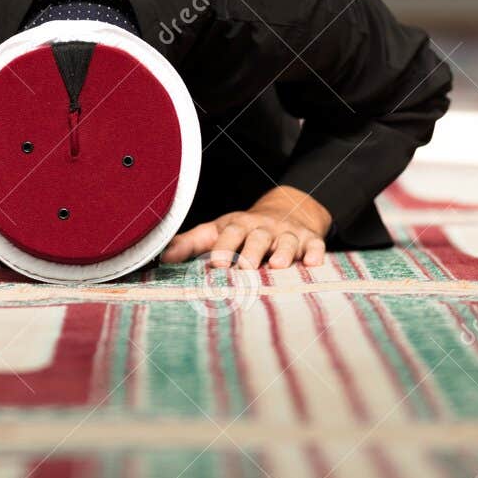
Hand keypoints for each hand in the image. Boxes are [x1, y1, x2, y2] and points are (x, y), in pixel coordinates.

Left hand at [160, 185, 331, 270]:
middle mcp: (263, 227)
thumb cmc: (244, 229)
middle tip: (246, 267)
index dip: (223, 247)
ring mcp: (288, 233)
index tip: (215, 263)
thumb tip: (161, 257)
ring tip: (278, 266)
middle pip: (258, 237)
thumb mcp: (218, 230)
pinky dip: (315, 253)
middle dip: (252, 252)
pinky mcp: (310, 240)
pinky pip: (315, 245)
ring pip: (287, 241)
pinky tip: (313, 264)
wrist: (286, 209)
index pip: (229, 234)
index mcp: (239, 225)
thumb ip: (191, 244)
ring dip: (283, 252)